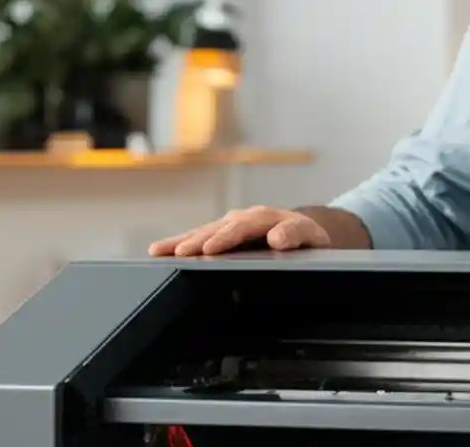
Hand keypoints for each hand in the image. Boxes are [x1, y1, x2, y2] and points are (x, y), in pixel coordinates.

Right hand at [148, 205, 331, 256]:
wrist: (300, 232)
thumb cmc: (305, 239)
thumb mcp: (310, 237)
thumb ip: (296, 235)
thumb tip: (277, 239)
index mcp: (270, 218)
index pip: (247, 226)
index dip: (230, 237)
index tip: (212, 248)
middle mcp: (248, 217)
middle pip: (223, 228)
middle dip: (202, 239)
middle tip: (183, 252)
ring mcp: (233, 224)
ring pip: (206, 231)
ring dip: (184, 241)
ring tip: (161, 251)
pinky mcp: (222, 233)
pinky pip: (199, 237)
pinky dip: (180, 243)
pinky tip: (159, 251)